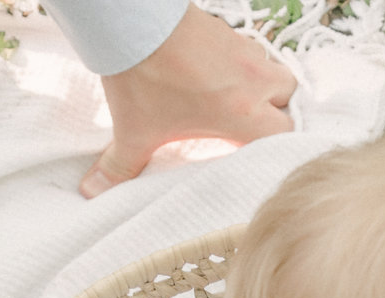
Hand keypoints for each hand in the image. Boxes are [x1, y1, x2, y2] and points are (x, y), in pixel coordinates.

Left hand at [83, 5, 294, 198]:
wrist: (134, 19)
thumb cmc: (144, 74)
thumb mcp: (134, 129)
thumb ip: (120, 166)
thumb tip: (95, 191)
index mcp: (242, 113)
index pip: (286, 135)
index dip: (279, 147)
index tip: (262, 155)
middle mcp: (253, 81)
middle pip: (289, 98)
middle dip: (275, 111)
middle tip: (251, 124)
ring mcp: (244, 51)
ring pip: (274, 70)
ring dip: (261, 83)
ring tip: (236, 97)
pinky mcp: (229, 31)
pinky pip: (250, 49)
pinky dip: (241, 61)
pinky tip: (216, 72)